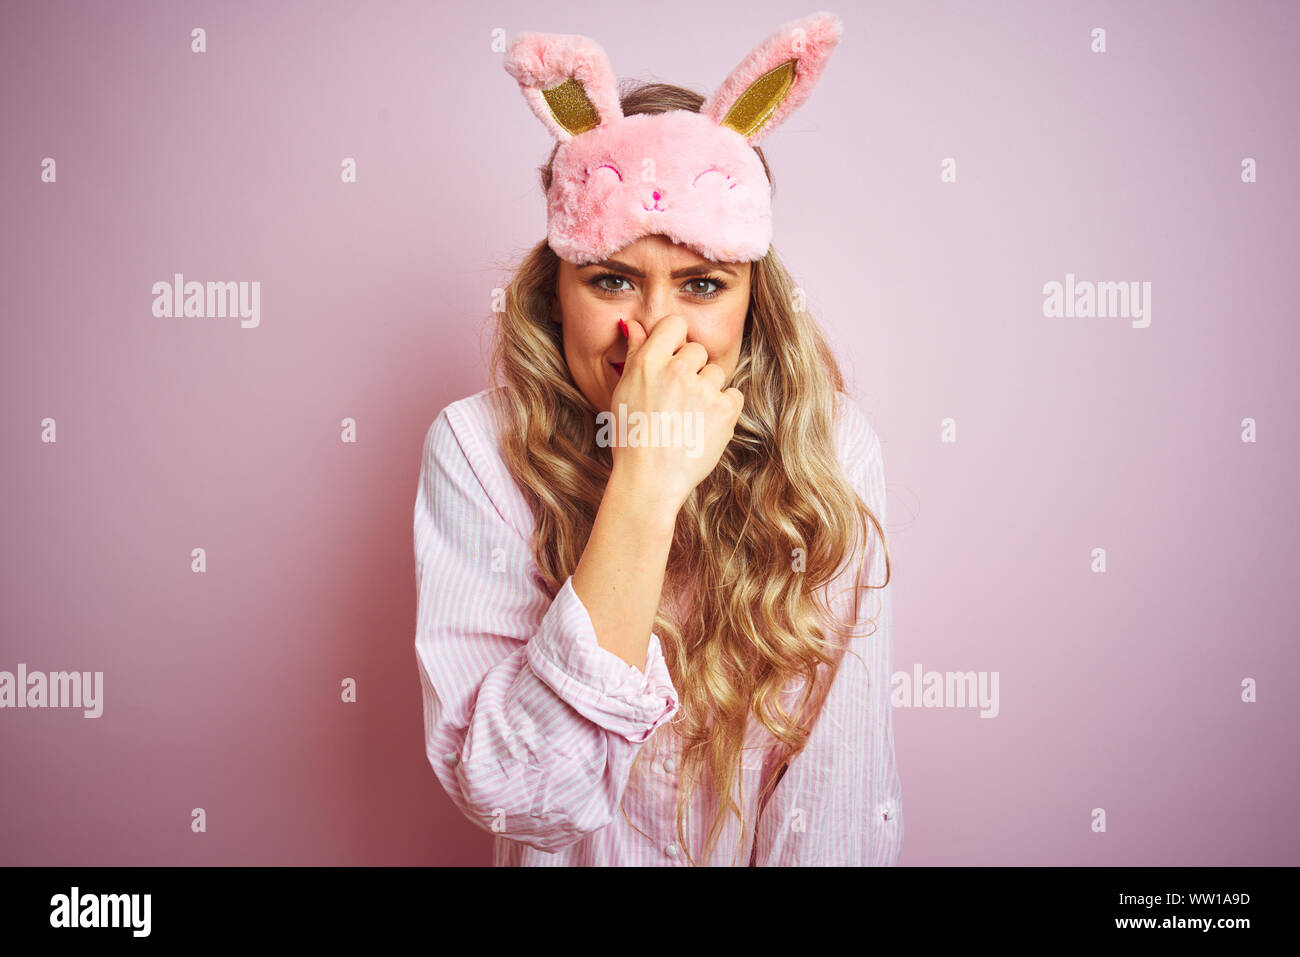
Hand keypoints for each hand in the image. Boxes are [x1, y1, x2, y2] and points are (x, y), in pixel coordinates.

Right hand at [607, 314, 744, 516]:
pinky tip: (705, 426)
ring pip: (716, 373)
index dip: (676, 341)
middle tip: (677, 399)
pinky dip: (724, 409)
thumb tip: (634, 324)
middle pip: (697, 350)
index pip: (675, 324)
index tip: (673, 359)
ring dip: (707, 390)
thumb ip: (634, 354)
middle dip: (691, 370)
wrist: (648, 480)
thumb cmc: (631, 438)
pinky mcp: (724, 411)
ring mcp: (703, 390)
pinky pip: (733, 395)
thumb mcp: (624, 392)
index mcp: (648, 362)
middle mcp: (676, 371)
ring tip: (689, 417)